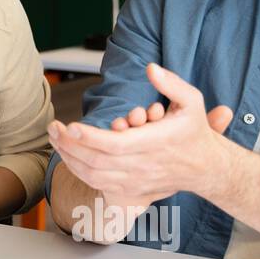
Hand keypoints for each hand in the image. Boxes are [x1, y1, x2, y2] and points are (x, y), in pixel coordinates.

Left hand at [48, 63, 235, 203]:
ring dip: (70, 158)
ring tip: (55, 138)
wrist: (205, 168)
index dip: (91, 137)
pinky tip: (67, 155)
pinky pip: (97, 184)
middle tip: (53, 128)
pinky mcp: (131, 190)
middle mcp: (144, 165)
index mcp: (156, 143)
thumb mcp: (192, 102)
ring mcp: (136, 180)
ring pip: (93, 175)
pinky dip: (78, 171)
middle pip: (98, 160)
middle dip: (71, 145)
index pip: (117, 144)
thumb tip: (150, 68)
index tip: (72, 125)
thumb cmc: (194, 132)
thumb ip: (171, 84)